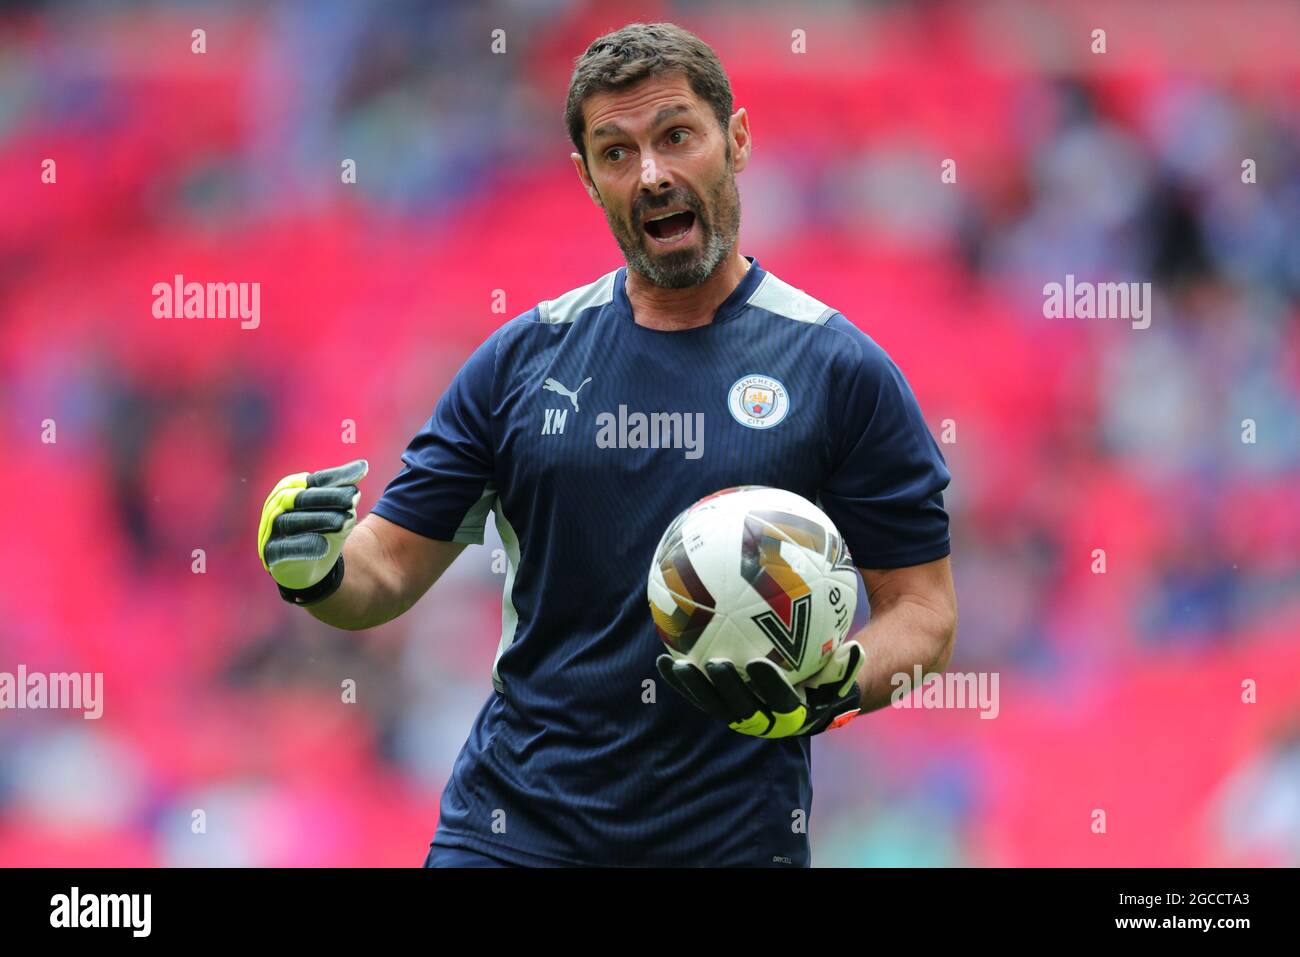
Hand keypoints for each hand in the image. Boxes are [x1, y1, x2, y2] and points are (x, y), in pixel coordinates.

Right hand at [257, 459, 367, 599]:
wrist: (306, 564)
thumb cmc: (322, 526)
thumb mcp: (336, 507)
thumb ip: (345, 487)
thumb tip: (363, 465)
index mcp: (292, 487)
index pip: (317, 481)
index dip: (339, 477)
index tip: (364, 470)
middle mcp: (277, 504)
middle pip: (303, 498)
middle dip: (329, 497)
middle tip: (354, 499)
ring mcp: (271, 527)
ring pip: (293, 521)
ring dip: (319, 520)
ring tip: (344, 521)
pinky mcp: (270, 552)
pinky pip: (284, 548)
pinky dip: (303, 547)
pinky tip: (323, 547)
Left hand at [656, 640, 865, 738]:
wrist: (822, 692)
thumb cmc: (837, 666)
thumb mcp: (848, 668)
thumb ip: (849, 663)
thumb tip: (859, 649)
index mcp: (800, 715)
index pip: (784, 704)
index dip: (771, 687)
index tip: (760, 663)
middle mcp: (769, 722)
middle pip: (744, 711)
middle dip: (728, 690)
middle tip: (715, 664)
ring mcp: (746, 716)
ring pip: (717, 707)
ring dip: (696, 689)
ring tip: (677, 665)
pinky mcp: (726, 706)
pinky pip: (703, 695)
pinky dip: (684, 680)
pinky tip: (663, 658)